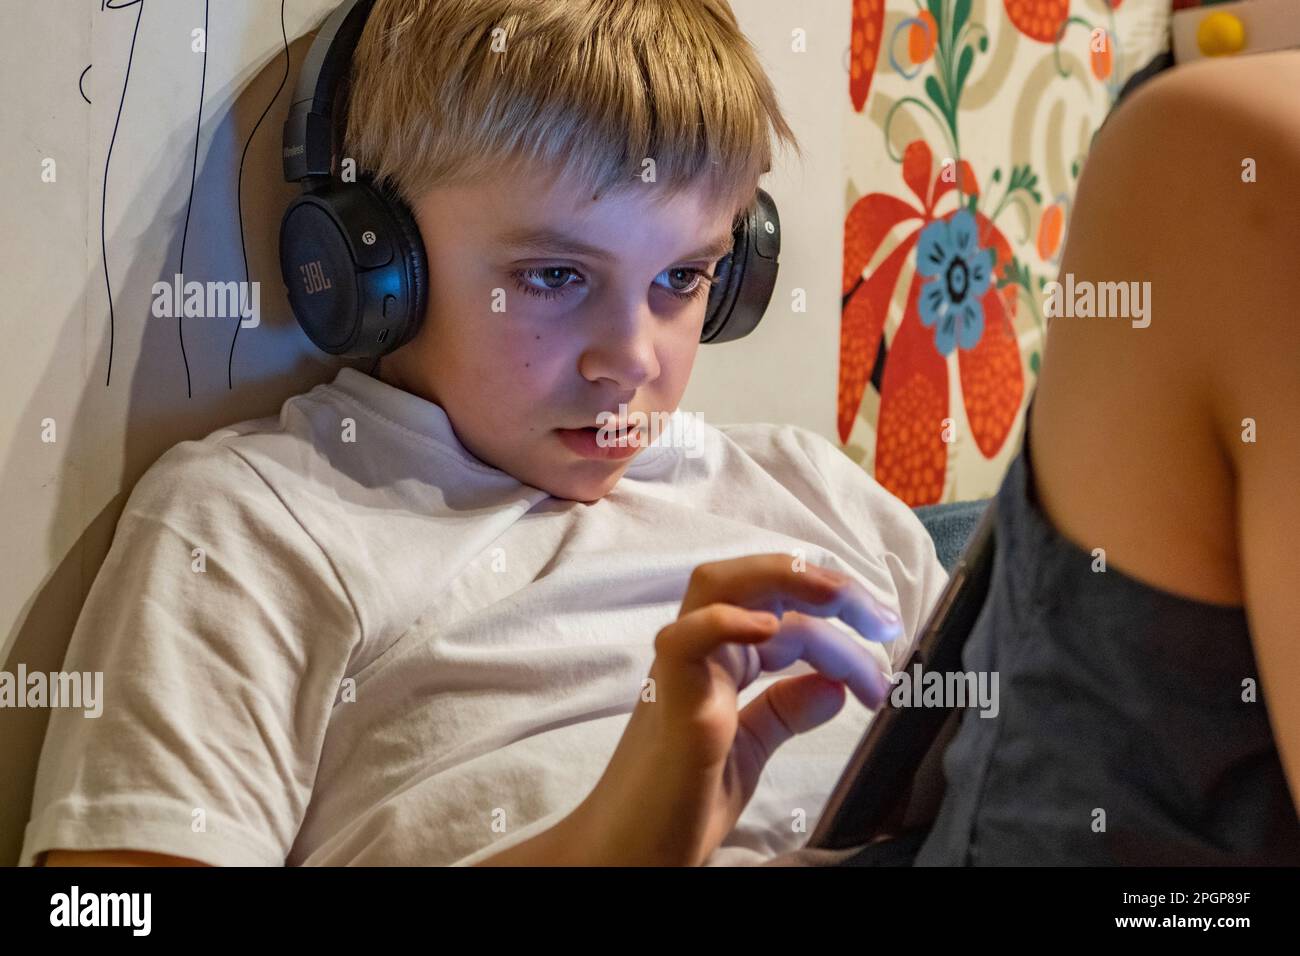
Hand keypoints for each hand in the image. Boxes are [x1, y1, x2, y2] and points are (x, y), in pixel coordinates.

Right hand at [569, 553, 902, 865]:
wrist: (629, 854)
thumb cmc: (678, 804)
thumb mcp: (748, 751)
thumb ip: (784, 713)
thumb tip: (833, 686)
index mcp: (718, 661)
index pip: (783, 612)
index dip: (841, 625)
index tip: (888, 658)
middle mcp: (697, 653)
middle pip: (751, 578)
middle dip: (822, 583)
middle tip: (881, 620)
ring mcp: (680, 671)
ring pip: (717, 585)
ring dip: (785, 581)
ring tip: (842, 604)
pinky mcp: (671, 702)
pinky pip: (685, 639)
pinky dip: (725, 621)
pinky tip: (770, 628)